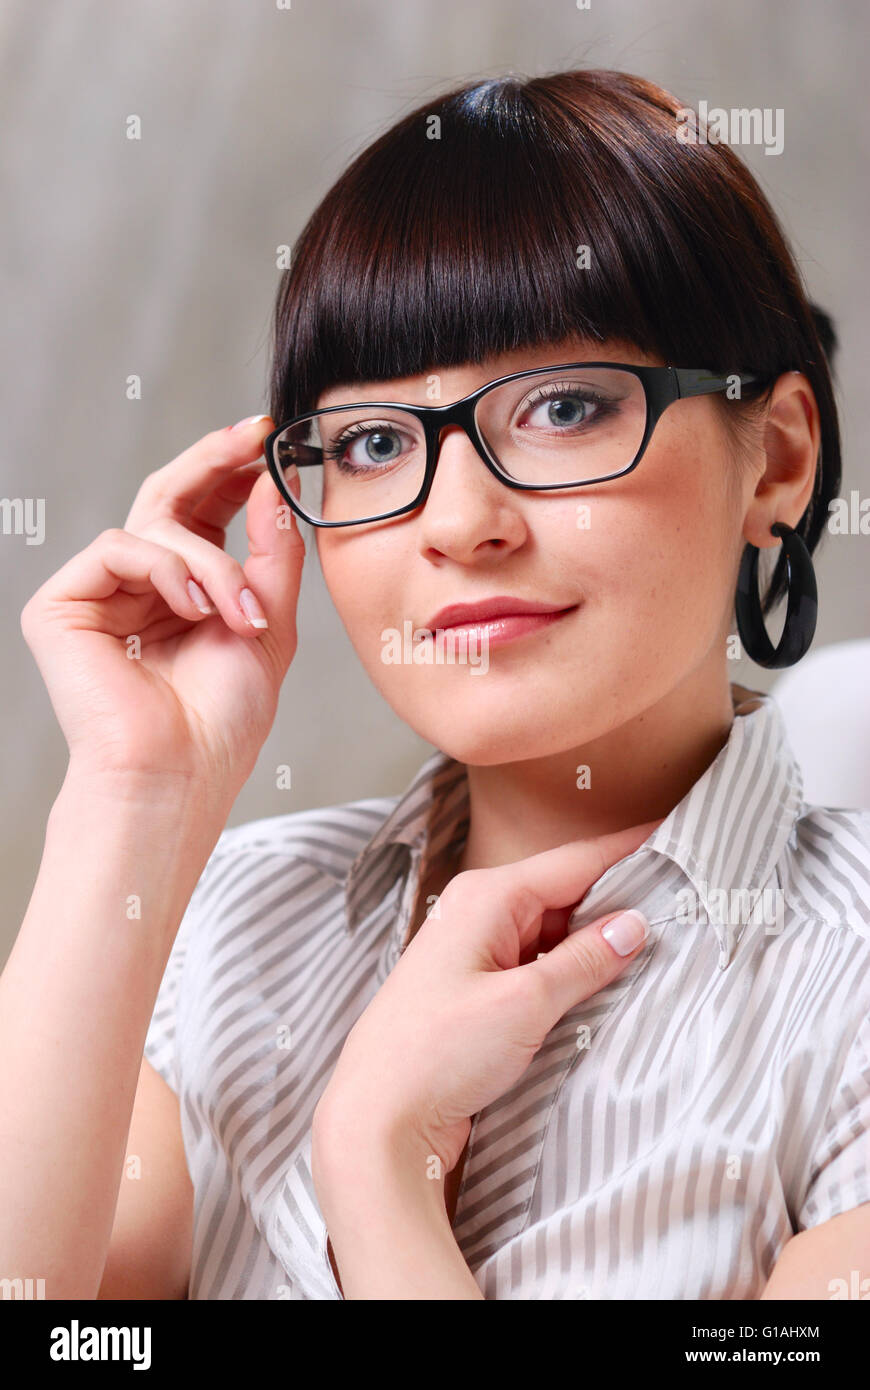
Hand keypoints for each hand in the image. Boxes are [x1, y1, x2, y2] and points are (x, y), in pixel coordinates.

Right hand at [20, 416, 303, 803]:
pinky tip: (191, 607)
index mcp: (183, 593)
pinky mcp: (63, 606)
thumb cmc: (221, 720)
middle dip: (214, 462)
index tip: (267, 440)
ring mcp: (98, 595)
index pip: (202, 513)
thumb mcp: (269, 624)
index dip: (230, 474)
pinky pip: (120, 546)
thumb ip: (270, 552)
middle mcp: (138, 588)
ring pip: (157, 528)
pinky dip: (167, 569)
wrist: (181, 772)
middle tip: (251, 436)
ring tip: (241, 614)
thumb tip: (272, 482)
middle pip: (167, 497)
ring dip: (213, 564)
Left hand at [313, 820, 660, 1180]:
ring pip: (551, 933)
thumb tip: (634, 924)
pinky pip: (534, 966)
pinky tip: (601, 987)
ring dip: (592, 945)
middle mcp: (476, 913)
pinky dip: (567, 973)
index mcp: (486, 897)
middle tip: (679, 906)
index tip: (672, 833)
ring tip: (652, 949)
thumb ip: (585, 961)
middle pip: (564, 894)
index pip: (573, 861)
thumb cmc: (437, 1054)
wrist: (377, 1119)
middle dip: (615, 902)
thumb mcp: (525, 1003)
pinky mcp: (474, 991)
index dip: (626, 849)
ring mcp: (473, 953)